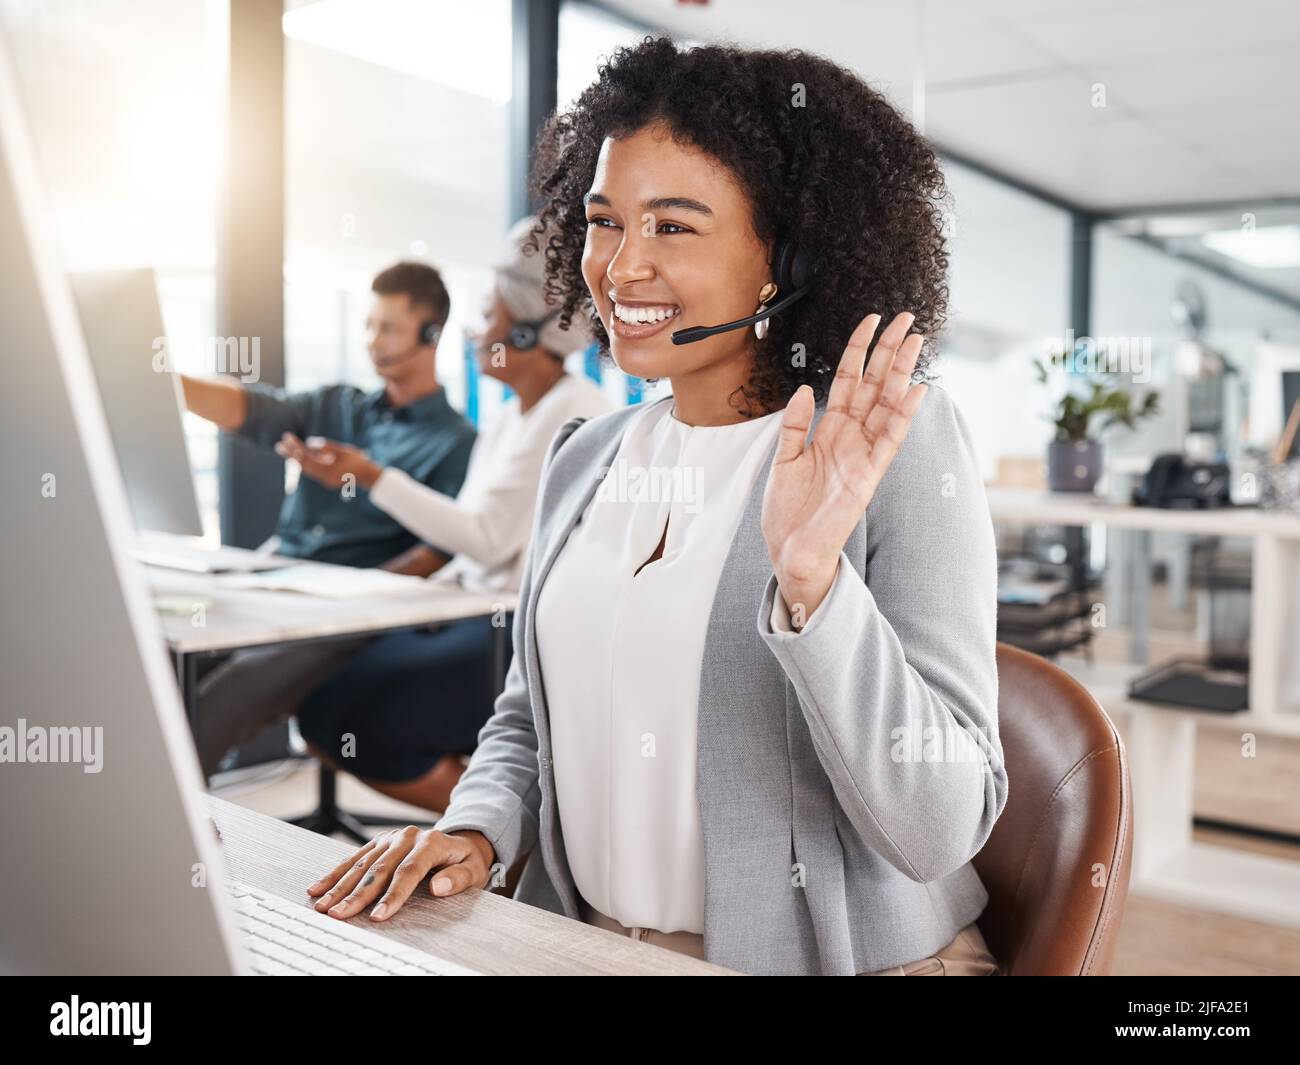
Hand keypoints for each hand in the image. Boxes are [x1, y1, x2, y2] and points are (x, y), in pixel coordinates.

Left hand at [274, 433, 382, 490]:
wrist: (368, 476)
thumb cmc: (358, 461)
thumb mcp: (344, 450)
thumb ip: (327, 446)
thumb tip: (310, 442)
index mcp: (329, 470)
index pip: (307, 458)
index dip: (296, 448)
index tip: (287, 439)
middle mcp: (324, 478)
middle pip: (304, 465)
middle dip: (291, 454)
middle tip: (279, 445)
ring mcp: (325, 480)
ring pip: (306, 469)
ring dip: (295, 459)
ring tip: (284, 450)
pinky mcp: (326, 479)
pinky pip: (312, 471)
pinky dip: (304, 463)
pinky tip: (297, 457)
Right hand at [306, 826, 495, 921]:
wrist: (460, 842)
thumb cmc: (466, 862)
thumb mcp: (474, 870)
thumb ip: (458, 878)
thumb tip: (438, 886)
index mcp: (431, 842)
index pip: (408, 872)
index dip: (392, 895)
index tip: (377, 916)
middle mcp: (408, 836)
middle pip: (380, 869)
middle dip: (357, 895)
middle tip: (339, 916)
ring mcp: (391, 838)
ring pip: (362, 864)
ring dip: (340, 887)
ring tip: (323, 907)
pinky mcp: (378, 842)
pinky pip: (354, 858)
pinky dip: (335, 874)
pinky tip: (318, 888)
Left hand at [760, 311, 928, 624]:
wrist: (790, 551)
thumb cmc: (787, 512)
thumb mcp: (782, 461)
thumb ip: (795, 426)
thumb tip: (804, 390)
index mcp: (828, 431)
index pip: (847, 381)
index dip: (857, 351)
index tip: (870, 321)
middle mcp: (850, 438)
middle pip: (874, 385)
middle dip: (889, 351)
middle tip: (906, 318)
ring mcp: (862, 455)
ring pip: (887, 405)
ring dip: (901, 373)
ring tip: (915, 341)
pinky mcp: (868, 477)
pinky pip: (890, 441)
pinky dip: (903, 416)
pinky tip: (915, 390)